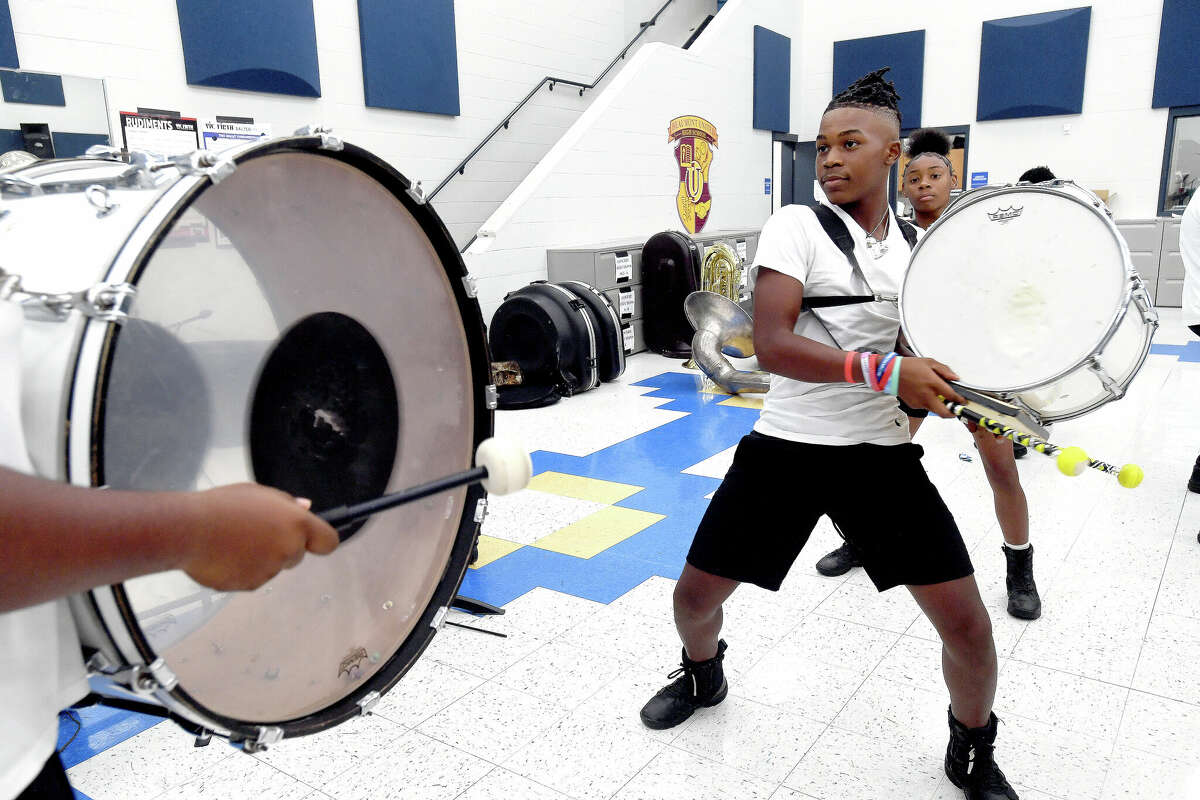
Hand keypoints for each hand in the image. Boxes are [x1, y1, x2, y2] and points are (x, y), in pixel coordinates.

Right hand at [175, 484, 338, 590]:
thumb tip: (306, 508)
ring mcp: (270, 571)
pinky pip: (251, 579)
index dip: (319, 541)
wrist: (190, 531)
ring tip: (233, 542)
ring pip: (273, 567)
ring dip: (260, 559)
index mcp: (296, 524)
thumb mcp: (258, 493)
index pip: (328, 541)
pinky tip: (225, 556)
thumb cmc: (223, 506)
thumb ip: (286, 503)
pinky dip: (242, 571)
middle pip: (296, 555)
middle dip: (282, 548)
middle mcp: (288, 549)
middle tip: (255, 533)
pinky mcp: (250, 586)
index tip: (311, 540)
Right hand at [896, 357, 964, 418]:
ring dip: (940, 407)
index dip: (960, 400)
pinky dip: (928, 403)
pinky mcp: (914, 405)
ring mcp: (920, 402)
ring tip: (937, 397)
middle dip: (953, 414)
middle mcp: (927, 395)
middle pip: (944, 413)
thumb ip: (945, 370)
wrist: (892, 373)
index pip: (952, 396)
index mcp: (933, 383)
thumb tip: (955, 378)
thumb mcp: (930, 362)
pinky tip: (924, 394)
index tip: (963, 401)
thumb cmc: (910, 366)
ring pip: (935, 411)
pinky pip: (925, 407)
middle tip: (956, 409)